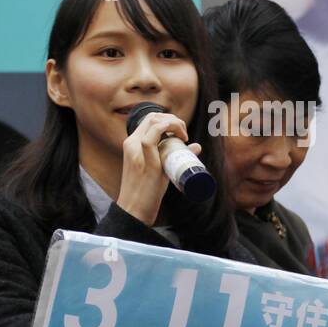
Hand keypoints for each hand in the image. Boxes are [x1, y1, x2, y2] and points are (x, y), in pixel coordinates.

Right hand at [115, 110, 198, 225]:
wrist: (134, 210)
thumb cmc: (147, 192)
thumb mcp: (159, 169)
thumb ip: (173, 157)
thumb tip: (196, 147)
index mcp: (131, 143)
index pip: (150, 119)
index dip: (169, 120)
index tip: (181, 133)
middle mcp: (131, 143)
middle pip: (153, 117)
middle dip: (174, 119)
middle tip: (185, 134)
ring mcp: (135, 150)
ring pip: (153, 121)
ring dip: (173, 123)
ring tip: (183, 136)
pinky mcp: (143, 160)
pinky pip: (152, 136)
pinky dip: (167, 130)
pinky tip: (179, 137)